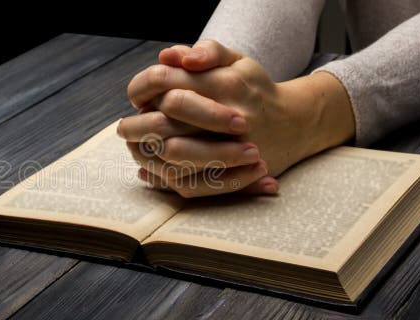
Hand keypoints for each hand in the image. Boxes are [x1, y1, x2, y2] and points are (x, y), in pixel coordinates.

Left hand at [119, 39, 354, 196]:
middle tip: (124, 128)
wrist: (295, 124)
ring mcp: (233, 149)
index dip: (143, 89)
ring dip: (146, 153)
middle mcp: (230, 117)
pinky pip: (190, 182)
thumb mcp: (237, 60)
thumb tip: (167, 56)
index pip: (168, 83)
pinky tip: (148, 171)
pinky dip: (163, 178)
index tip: (136, 97)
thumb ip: (206, 51)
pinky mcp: (233, 174)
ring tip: (134, 148)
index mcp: (226, 84)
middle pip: (166, 123)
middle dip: (138, 126)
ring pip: (174, 156)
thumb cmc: (255, 88)